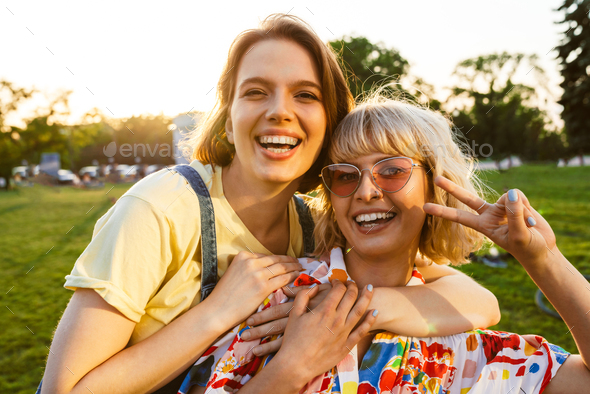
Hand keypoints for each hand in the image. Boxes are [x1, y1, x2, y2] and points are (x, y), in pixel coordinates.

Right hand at [203, 251, 301, 328]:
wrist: (218, 310)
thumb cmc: (225, 296)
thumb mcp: (234, 273)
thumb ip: (248, 268)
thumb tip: (264, 268)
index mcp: (243, 256)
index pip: (266, 256)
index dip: (279, 258)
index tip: (287, 259)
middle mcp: (250, 261)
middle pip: (275, 259)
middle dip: (289, 260)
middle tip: (299, 262)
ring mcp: (257, 273)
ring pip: (281, 268)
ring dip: (293, 267)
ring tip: (301, 268)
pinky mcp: (263, 286)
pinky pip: (283, 279)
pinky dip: (293, 277)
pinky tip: (298, 277)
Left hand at [241, 283, 332, 355]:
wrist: (363, 310)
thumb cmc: (340, 301)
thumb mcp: (322, 295)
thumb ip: (304, 293)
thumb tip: (286, 290)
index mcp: (303, 308)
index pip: (278, 311)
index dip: (263, 315)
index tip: (248, 319)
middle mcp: (305, 322)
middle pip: (277, 327)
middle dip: (259, 331)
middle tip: (242, 335)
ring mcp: (310, 334)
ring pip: (284, 341)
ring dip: (266, 346)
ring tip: (250, 350)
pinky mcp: (315, 342)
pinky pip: (298, 350)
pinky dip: (280, 352)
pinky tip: (269, 359)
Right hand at [272, 280, 376, 384]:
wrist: (296, 365)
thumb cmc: (293, 340)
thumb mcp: (294, 314)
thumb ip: (303, 296)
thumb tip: (315, 287)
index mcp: (324, 310)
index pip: (338, 289)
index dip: (338, 282)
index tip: (336, 282)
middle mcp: (337, 319)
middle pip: (351, 296)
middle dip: (353, 286)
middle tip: (352, 282)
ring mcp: (344, 333)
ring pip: (360, 310)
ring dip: (366, 297)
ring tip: (369, 288)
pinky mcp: (347, 345)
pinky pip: (362, 331)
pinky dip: (370, 320)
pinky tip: (374, 312)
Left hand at [423, 176, 556, 265]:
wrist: (542, 249)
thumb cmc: (528, 248)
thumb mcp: (519, 235)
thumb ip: (514, 215)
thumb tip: (510, 193)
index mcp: (483, 226)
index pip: (458, 217)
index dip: (442, 211)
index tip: (424, 207)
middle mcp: (489, 214)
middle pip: (467, 198)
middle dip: (452, 188)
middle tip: (436, 178)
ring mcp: (502, 207)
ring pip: (507, 196)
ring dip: (520, 210)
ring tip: (527, 225)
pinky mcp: (516, 201)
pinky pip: (519, 195)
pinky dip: (527, 207)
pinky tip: (530, 218)